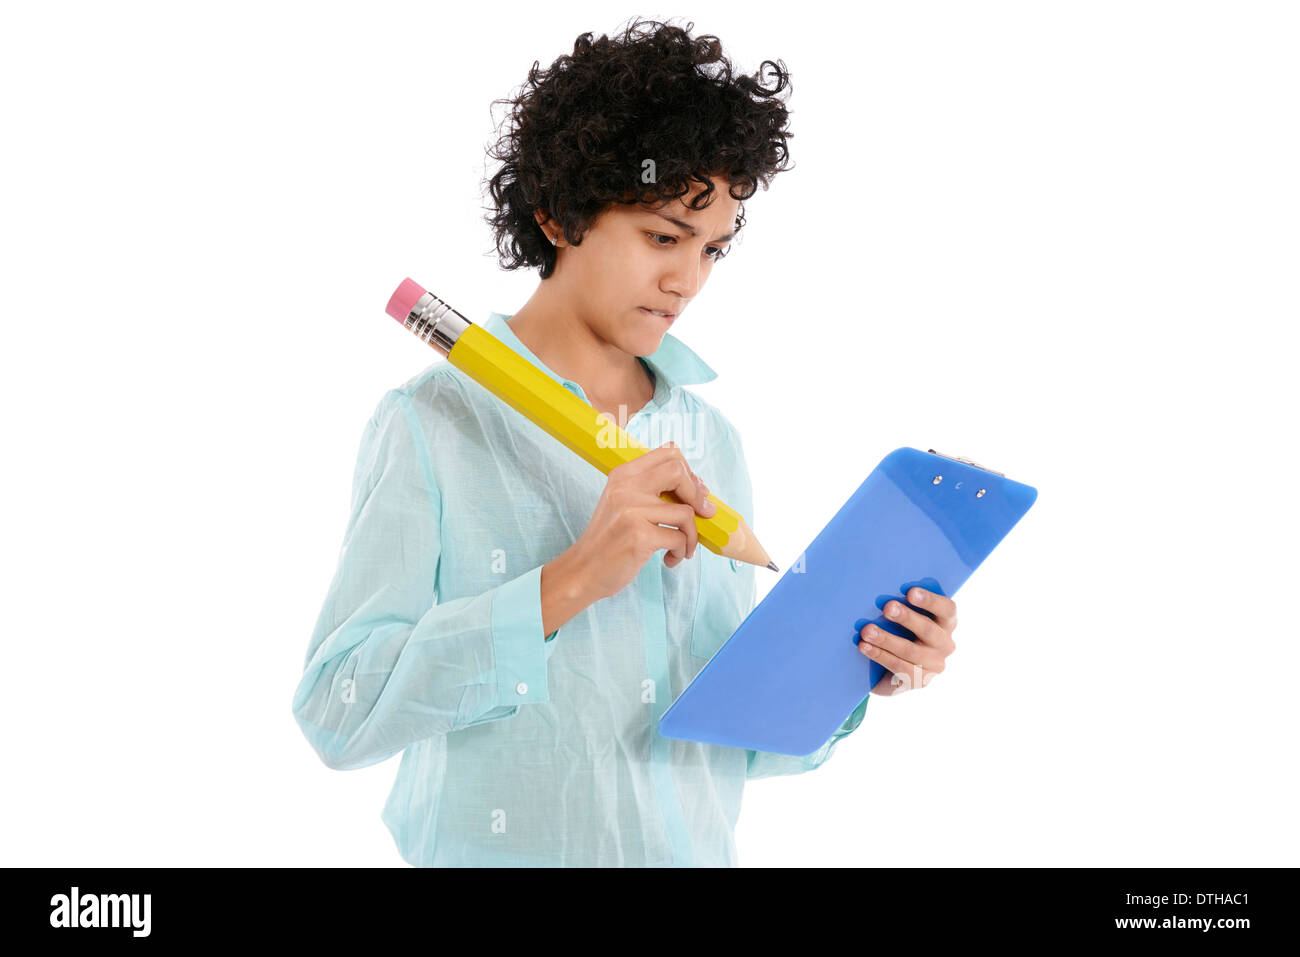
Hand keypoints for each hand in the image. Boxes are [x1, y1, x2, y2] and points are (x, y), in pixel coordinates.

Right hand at [566, 441, 716, 601]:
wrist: (583, 571)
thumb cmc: (609, 539)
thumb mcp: (621, 503)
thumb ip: (650, 489)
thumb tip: (698, 485)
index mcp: (623, 475)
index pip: (668, 453)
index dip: (688, 472)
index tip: (693, 494)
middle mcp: (625, 487)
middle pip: (678, 472)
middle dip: (697, 496)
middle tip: (701, 516)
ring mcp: (632, 511)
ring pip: (686, 512)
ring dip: (692, 535)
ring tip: (682, 548)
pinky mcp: (639, 536)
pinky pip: (679, 538)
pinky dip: (681, 551)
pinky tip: (669, 559)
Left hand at [857, 587, 957, 695]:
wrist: (888, 668)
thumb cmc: (896, 629)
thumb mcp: (902, 616)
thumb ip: (901, 603)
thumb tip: (881, 587)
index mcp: (946, 622)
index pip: (947, 609)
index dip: (930, 600)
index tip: (910, 592)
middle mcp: (945, 644)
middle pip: (928, 629)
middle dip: (906, 618)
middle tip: (887, 607)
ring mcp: (935, 665)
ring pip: (910, 651)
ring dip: (886, 639)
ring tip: (867, 631)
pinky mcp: (920, 681)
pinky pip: (899, 667)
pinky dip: (880, 655)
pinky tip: (864, 647)